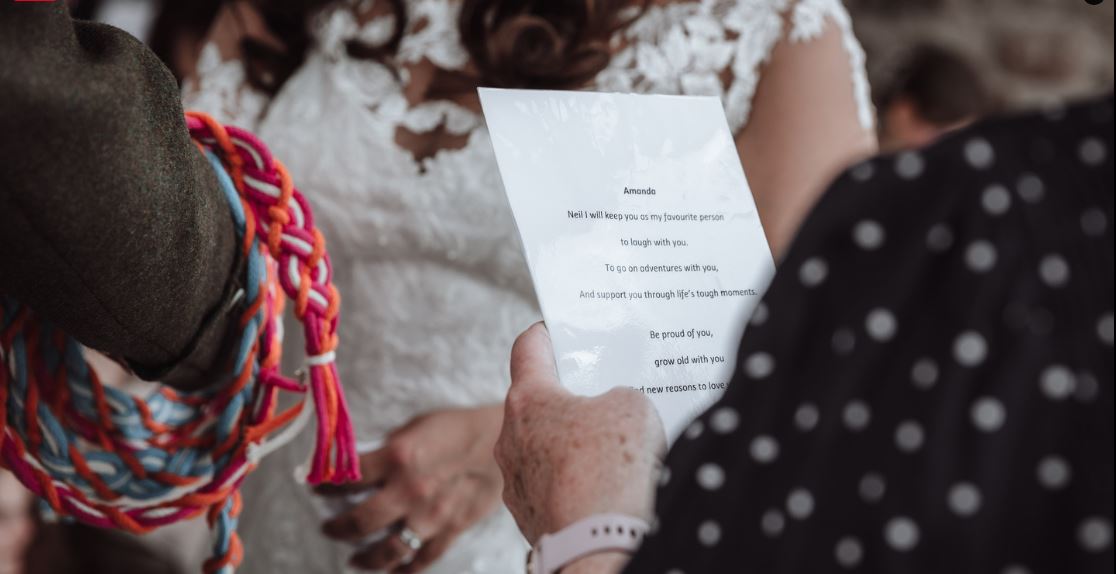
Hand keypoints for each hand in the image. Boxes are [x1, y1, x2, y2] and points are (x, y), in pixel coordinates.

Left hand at [319, 405, 504, 571]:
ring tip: (355, 560)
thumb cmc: (457, 426)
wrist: (502, 439)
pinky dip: (404, 569)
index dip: (325, 485)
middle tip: (329, 528)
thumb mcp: (416, 427)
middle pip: (359, 522)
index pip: (347, 478)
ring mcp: (431, 514)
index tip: (316, 488)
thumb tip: (360, 467)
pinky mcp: (451, 529)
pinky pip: (422, 559)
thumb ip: (387, 451)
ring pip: (388, 551)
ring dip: (365, 559)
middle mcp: (410, 489)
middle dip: (337, 528)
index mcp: (397, 457)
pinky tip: (392, 570)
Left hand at [495, 323, 665, 545]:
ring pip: (544, 447)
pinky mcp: (529, 515)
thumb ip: (620, 395)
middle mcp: (511, 438)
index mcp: (529, 400)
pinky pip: (553, 485)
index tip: (558, 331)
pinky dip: (575, 482)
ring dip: (573, 445)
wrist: (598, 548)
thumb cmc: (609, 473)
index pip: (528, 349)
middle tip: (604, 394)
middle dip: (571, 398)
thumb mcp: (634, 408)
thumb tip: (613, 409)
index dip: (547, 334)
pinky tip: (605, 487)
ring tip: (614, 451)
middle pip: (538, 402)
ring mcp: (516, 480)